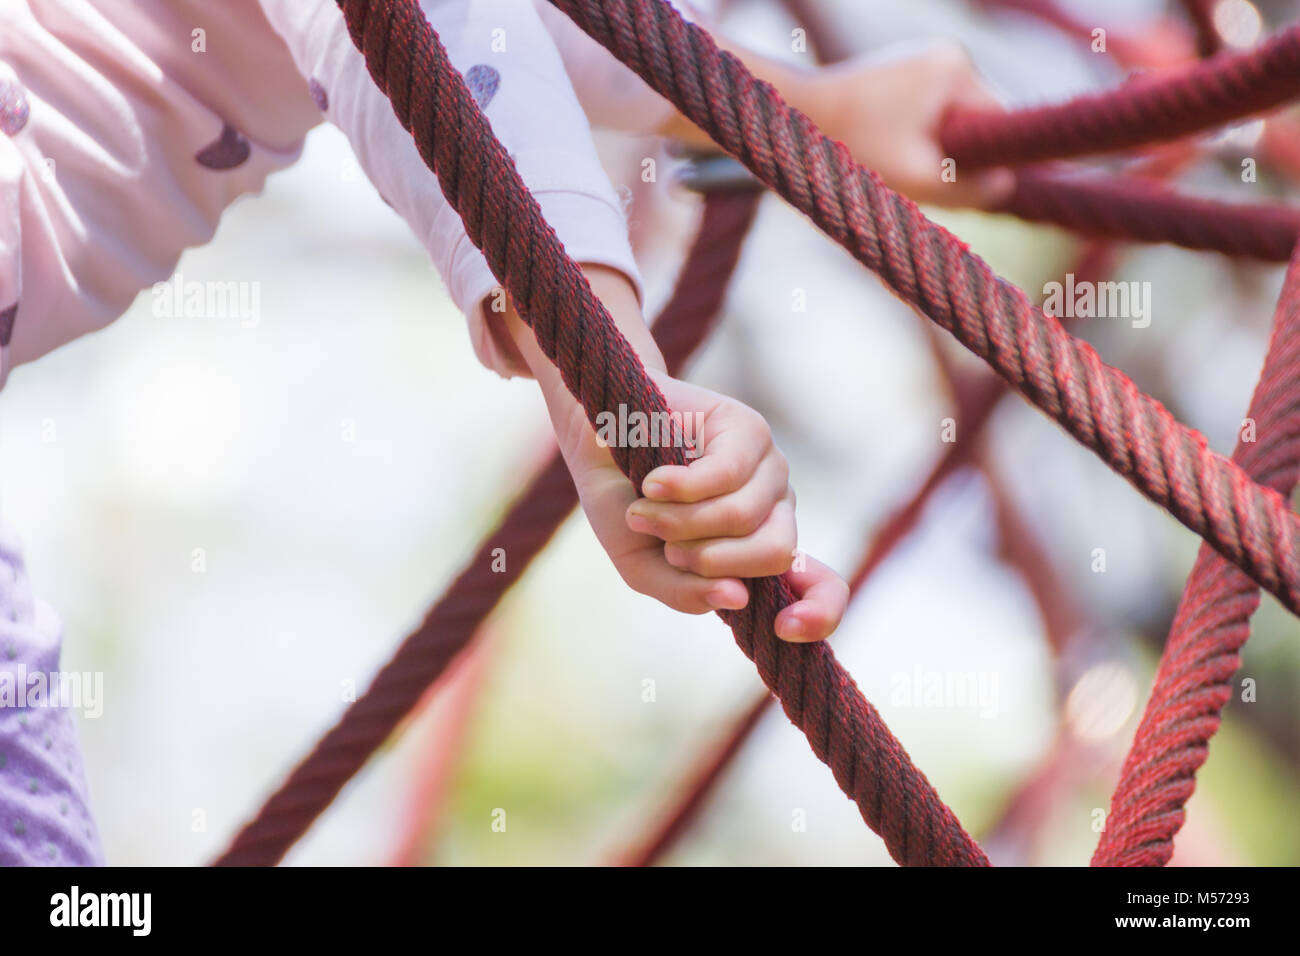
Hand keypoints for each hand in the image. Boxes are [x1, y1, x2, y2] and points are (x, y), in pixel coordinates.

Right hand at [501, 266, 847, 641]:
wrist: (593, 442)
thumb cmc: (623, 505)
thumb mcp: (643, 566)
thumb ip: (684, 592)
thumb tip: (738, 597)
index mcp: (760, 549)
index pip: (822, 587)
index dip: (819, 611)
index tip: (785, 628)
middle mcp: (774, 509)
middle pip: (776, 553)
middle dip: (709, 561)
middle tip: (667, 547)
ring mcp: (766, 467)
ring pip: (745, 517)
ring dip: (680, 524)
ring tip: (645, 509)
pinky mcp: (747, 429)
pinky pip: (725, 475)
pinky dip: (678, 489)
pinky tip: (652, 483)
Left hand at [809, 41, 1014, 207]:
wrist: (792, 117)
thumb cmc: (853, 144)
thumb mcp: (918, 177)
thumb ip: (969, 188)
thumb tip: (1007, 186)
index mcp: (956, 68)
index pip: (1000, 120)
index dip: (990, 159)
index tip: (965, 186)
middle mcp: (943, 55)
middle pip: (975, 121)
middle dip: (955, 156)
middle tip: (921, 181)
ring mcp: (920, 61)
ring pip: (948, 122)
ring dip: (931, 151)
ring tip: (897, 166)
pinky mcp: (898, 75)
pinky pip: (925, 115)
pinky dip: (912, 140)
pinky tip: (885, 152)